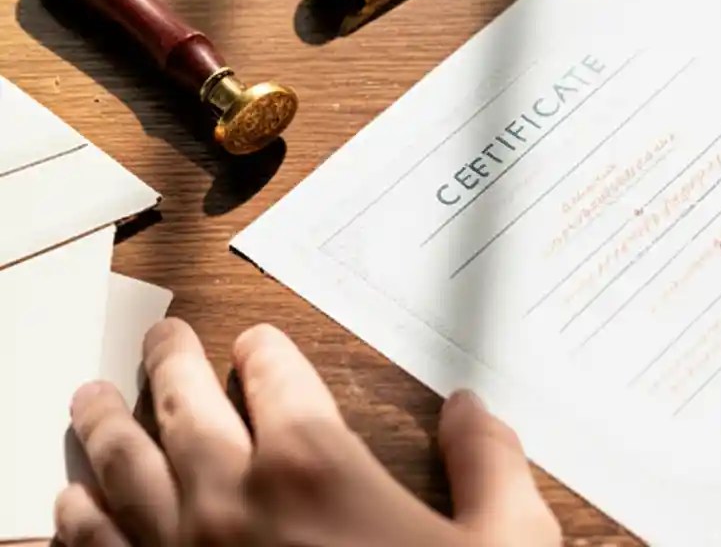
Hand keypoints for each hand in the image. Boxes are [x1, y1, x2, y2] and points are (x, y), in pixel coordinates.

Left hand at [54, 319, 559, 545]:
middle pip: (185, 407)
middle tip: (161, 337)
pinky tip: (69, 504)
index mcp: (317, 468)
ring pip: (123, 469)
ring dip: (105, 426)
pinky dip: (76, 520)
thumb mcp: (508, 543)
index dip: (265, 351)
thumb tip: (472, 408)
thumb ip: (492, 463)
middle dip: (171, 362)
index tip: (256, 342)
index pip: (277, 377)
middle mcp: (233, 500)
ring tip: (92, 399)